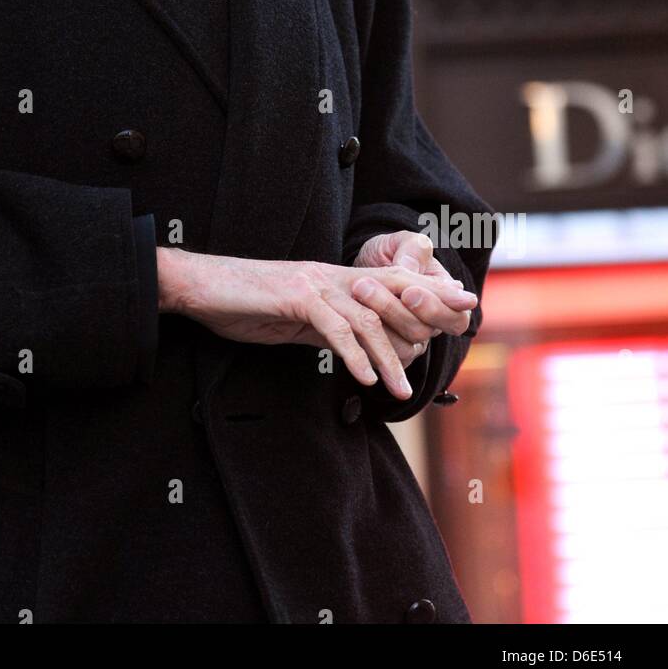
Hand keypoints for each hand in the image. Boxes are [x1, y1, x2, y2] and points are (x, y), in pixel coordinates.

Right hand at [157, 247, 477, 399]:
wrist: (204, 286)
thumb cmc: (246, 303)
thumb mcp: (296, 317)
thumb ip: (328, 325)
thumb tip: (357, 346)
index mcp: (335, 280)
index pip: (393, 284)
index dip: (430, 294)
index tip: (463, 308)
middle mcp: (331, 277)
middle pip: (393, 293)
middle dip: (429, 313)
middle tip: (458, 333)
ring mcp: (315, 286)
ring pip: (367, 318)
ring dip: (389, 357)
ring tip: (402, 391)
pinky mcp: (295, 299)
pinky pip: (333, 328)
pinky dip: (352, 354)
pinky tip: (364, 379)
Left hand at [350, 230, 473, 345]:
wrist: (357, 270)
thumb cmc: (387, 254)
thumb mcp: (400, 242)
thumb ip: (414, 249)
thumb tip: (413, 270)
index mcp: (444, 300)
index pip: (457, 317)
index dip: (436, 309)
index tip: (409, 291)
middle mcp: (430, 325)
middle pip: (424, 331)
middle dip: (395, 310)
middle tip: (368, 287)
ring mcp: (409, 343)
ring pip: (402, 345)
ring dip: (377, 317)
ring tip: (358, 289)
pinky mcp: (387, 355)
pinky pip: (381, 357)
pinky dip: (365, 335)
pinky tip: (350, 313)